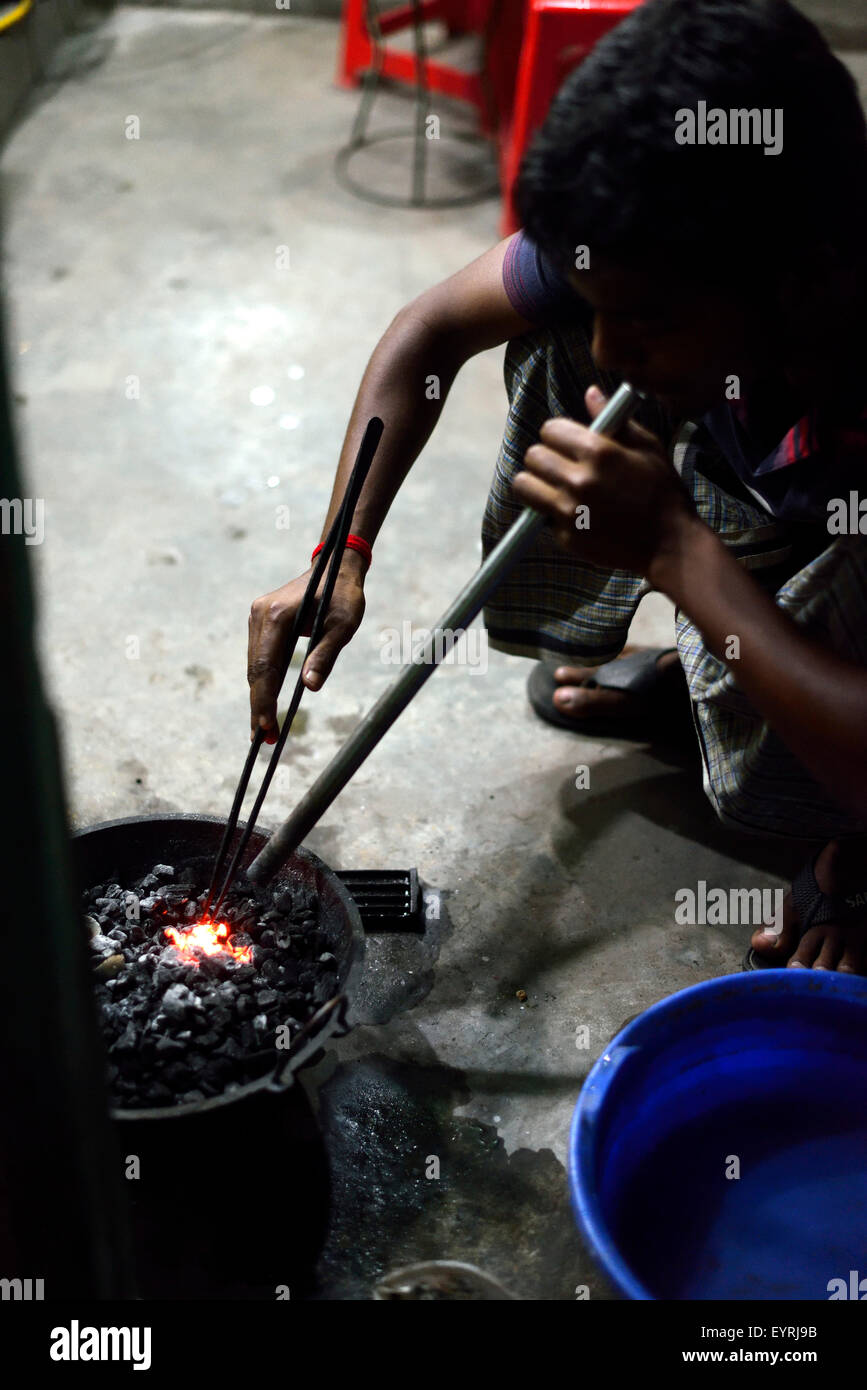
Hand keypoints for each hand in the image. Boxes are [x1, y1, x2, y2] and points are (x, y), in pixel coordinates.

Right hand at [247, 555, 365, 741]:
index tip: (267, 727)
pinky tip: (266, 705)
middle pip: (255, 669)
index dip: (264, 700)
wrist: (336, 566)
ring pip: (255, 666)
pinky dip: (263, 682)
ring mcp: (257, 617)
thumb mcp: (343, 625)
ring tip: (264, 730)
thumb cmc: (343, 595)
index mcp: (276, 616)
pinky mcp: (261, 621)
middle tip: (264, 740)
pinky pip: (260, 657)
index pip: (265, 666)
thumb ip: (325, 655)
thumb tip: (309, 689)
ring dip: (259, 697)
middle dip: (259, 706)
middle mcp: (259, 615)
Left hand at [512, 386, 695, 575]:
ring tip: (551, 486)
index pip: (550, 430)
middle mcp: (578, 480)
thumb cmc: (663, 491)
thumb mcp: (647, 447)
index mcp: (598, 452)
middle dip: (544, 457)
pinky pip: (540, 516)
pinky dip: (551, 514)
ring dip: (535, 483)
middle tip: (558, 466)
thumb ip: (614, 419)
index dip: (557, 434)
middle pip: (533, 456)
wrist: (670, 544)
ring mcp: (569, 511)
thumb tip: (590, 392)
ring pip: (524, 486)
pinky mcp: (566, 537)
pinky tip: (574, 514)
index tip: (565, 443)